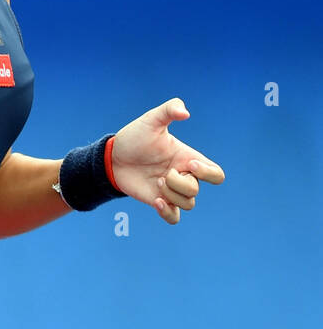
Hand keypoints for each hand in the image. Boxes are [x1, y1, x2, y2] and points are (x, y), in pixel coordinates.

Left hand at [109, 97, 225, 223]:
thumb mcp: (151, 120)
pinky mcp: (159, 201)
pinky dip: (168, 213)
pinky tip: (156, 202)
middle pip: (197, 189)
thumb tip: (185, 113)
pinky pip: (174, 218)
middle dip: (180, 184)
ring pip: (188, 204)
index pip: (216, 174)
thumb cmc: (134, 138)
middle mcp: (183, 176)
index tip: (188, 164)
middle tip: (163, 175)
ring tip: (156, 182)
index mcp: (188, 159)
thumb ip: (168, 110)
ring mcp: (171, 190)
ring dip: (172, 195)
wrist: (112, 157)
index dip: (208, 173)